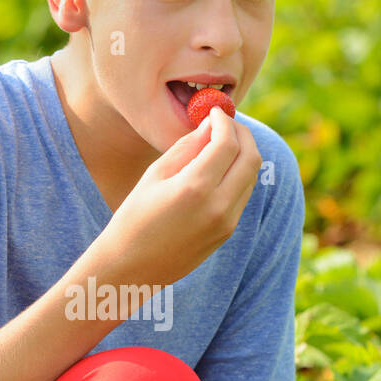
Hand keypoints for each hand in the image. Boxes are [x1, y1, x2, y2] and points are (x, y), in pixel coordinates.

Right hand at [98, 105, 261, 288]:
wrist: (131, 268)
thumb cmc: (134, 217)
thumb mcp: (155, 175)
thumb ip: (188, 146)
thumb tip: (211, 124)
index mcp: (194, 188)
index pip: (227, 142)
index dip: (224, 121)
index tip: (214, 111)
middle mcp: (218, 206)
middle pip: (250, 157)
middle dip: (241, 134)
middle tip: (225, 123)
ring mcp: (226, 223)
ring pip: (250, 176)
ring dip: (242, 153)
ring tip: (219, 144)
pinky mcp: (227, 233)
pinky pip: (242, 195)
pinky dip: (237, 174)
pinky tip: (217, 169)